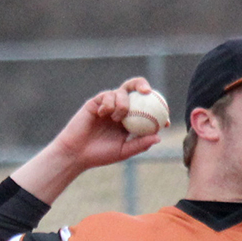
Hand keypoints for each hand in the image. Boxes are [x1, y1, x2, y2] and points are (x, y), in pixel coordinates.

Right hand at [11, 78, 163, 203]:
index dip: (157, 110)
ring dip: (122, 103)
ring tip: (117, 118)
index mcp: (129, 120)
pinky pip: (107, 95)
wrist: (76, 153)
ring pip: (121, 92)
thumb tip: (159, 137)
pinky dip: (108, 103)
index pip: (146, 109)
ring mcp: (108, 105)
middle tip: (147, 91)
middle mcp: (119, 109)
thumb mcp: (124, 151)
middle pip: (134, 90)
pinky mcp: (95, 102)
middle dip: (142, 85)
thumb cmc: (100, 155)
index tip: (165, 120)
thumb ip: (140, 144)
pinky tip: (104, 114)